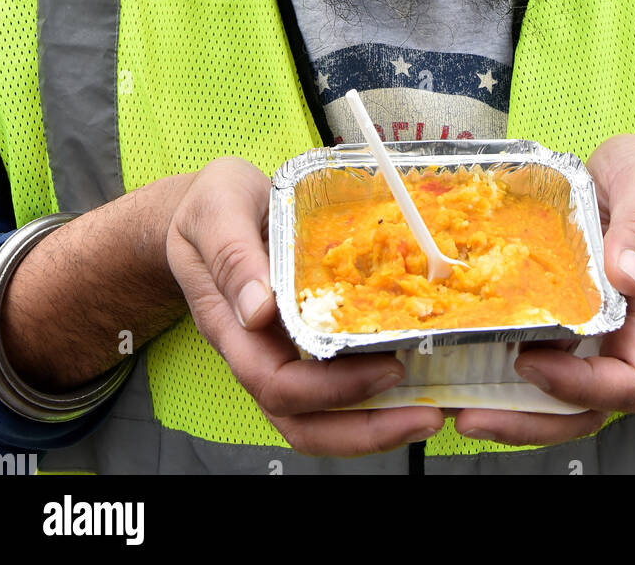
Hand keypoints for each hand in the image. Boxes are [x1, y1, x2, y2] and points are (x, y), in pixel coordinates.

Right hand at [165, 157, 443, 455]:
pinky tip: (413, 376)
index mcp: (232, 326)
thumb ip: (232, 255)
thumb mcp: (216, 210)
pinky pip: (334, 380)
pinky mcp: (303, 338)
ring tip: (427, 411)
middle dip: (364, 429)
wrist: (207, 204)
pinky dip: (373, 392)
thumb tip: (258, 310)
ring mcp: (280, 350)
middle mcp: (257, 351)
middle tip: (425, 413)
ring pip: (319, 416)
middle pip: (301, 421)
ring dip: (373, 424)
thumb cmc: (210, 204)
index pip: (276, 383)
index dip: (331, 389)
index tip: (386, 368)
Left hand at [453, 133, 634, 446]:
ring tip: (458, 407)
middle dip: (532, 422)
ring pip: (554, 396)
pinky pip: (530, 354)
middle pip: (584, 409)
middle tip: (473, 416)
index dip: (583, 388)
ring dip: (510, 410)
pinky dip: (497, 370)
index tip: (532, 361)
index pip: (629, 381)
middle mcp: (614, 335)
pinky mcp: (553, 314)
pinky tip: (459, 362)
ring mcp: (582, 331)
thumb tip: (627, 277)